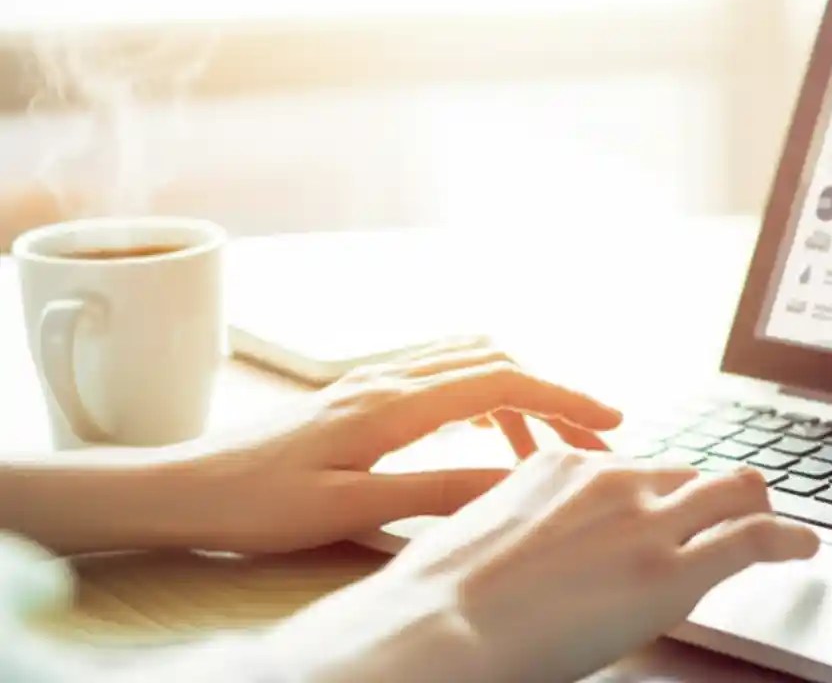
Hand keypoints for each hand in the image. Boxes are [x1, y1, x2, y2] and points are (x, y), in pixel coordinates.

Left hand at [175, 337, 622, 552]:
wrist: (183, 487)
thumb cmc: (256, 504)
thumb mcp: (349, 509)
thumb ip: (434, 490)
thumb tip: (512, 481)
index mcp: (391, 404)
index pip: (500, 380)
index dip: (563, 395)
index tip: (610, 421)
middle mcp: (386, 378)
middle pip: (494, 362)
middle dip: (553, 393)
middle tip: (593, 439)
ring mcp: (371, 380)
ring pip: (468, 361)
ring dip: (519, 388)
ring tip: (548, 440)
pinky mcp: (358, 393)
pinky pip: (439, 373)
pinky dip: (481, 390)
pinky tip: (484, 426)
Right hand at [266, 451, 819, 682]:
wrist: (442, 625)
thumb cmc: (444, 595)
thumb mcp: (485, 534)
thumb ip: (528, 525)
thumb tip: (539, 548)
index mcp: (564, 468)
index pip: (637, 467)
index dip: (664, 489)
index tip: (675, 500)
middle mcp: (612, 481)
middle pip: (690, 473)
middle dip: (713, 495)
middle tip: (731, 513)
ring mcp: (646, 522)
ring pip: (731, 490)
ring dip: (759, 507)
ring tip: (780, 524)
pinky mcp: (672, 570)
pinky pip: (752, 537)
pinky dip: (788, 538)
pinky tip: (804, 547)